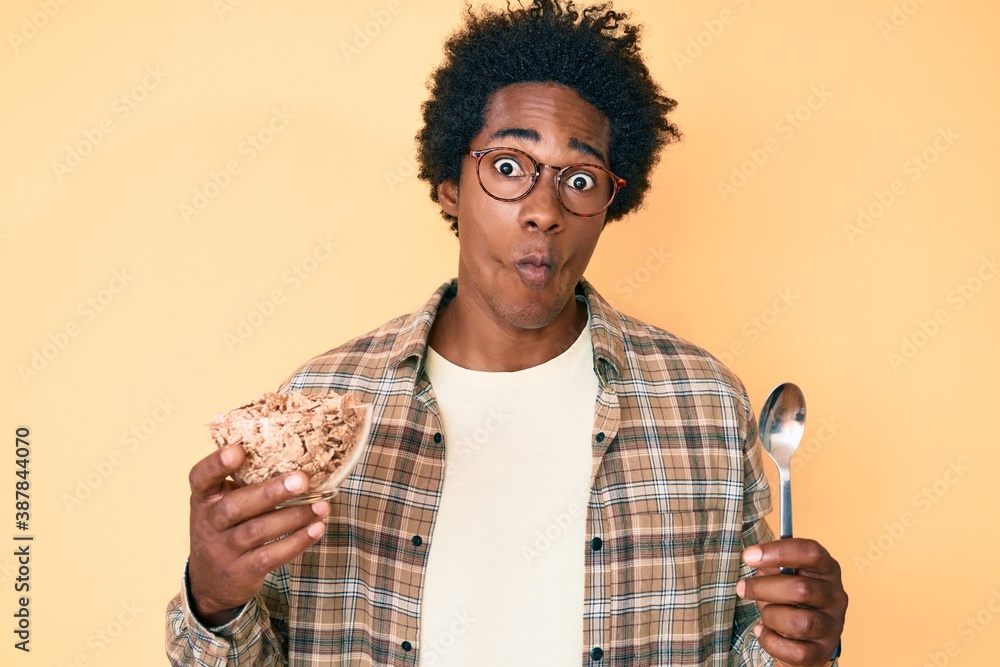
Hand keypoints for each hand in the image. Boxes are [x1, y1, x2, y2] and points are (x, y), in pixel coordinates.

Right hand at [187, 444, 330, 625]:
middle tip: (302, 480)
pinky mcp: (242, 572)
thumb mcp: (222, 505)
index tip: (238, 450)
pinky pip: (272, 556)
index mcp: (204, 500)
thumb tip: (294, 454)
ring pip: (258, 531)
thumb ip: (244, 484)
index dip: (216, 464)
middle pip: (235, 506)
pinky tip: (317, 528)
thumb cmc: (225, 531)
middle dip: (270, 492)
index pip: (200, 478)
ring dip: (294, 516)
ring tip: (321, 505)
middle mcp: (209, 524)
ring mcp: (223, 551)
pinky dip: (297, 541)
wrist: (211, 585)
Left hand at [737, 538, 847, 665]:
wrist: (802, 638)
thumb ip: (772, 566)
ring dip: (770, 616)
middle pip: (801, 589)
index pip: (811, 553)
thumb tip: (755, 557)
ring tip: (765, 614)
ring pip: (799, 622)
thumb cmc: (789, 599)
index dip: (778, 552)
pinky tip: (763, 632)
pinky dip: (770, 640)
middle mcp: (836, 596)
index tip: (748, 556)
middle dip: (763, 588)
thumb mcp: (781, 576)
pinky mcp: (822, 652)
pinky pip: (794, 651)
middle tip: (741, 588)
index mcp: (826, 570)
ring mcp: (832, 626)